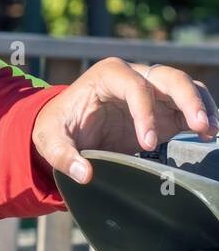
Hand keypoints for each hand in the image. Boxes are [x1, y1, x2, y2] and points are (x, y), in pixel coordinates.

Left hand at [32, 58, 217, 184]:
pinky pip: (191, 107)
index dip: (145, 112)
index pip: (135, 86)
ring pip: (187, 88)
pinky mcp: (165, 110)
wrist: (68, 127)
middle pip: (170, 77)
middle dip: (188, 99)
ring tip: (210, 132)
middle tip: (200, 126)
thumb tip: (85, 174)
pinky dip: (203, 118)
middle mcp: (135, 77)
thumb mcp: (49, 139)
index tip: (147, 144)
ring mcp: (153, 92)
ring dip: (202, 107)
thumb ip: (62, 155)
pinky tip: (209, 135)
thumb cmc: (59, 126)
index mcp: (107, 75)